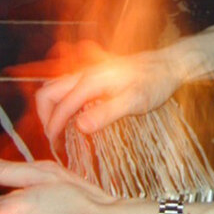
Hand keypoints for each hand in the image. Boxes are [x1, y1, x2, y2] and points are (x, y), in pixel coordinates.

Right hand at [35, 40, 185, 140]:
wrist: (169, 64)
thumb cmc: (155, 83)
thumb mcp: (135, 102)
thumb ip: (106, 113)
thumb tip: (79, 127)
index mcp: (91, 80)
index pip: (60, 106)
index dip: (53, 129)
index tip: (55, 149)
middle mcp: (85, 72)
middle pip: (48, 92)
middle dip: (45, 117)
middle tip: (55, 139)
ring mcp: (88, 70)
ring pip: (55, 86)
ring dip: (52, 107)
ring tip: (60, 129)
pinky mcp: (94, 71)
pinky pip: (67, 83)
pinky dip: (61, 99)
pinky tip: (73, 113)